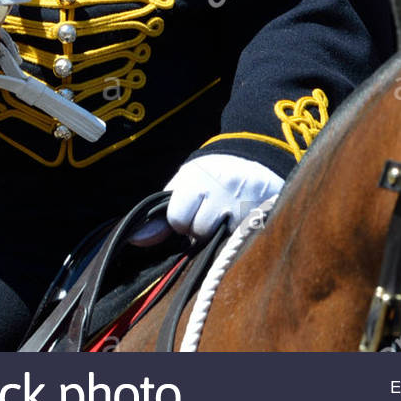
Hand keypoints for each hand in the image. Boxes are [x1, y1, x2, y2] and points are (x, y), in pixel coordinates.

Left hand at [128, 154, 283, 245]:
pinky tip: (240, 222)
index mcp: (197, 179)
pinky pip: (241, 243)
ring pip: (220, 243)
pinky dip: (238, 238)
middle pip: (199, 234)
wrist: (256, 157)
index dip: (181, 220)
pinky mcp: (263, 219)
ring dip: (219, 236)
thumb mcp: (185, 182)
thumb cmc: (212, 173)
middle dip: (200, 229)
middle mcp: (222, 192)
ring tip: (226, 217)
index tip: (190, 210)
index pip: (178, 220)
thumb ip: (161, 213)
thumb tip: (136, 241)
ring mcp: (245, 207)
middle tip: (211, 212)